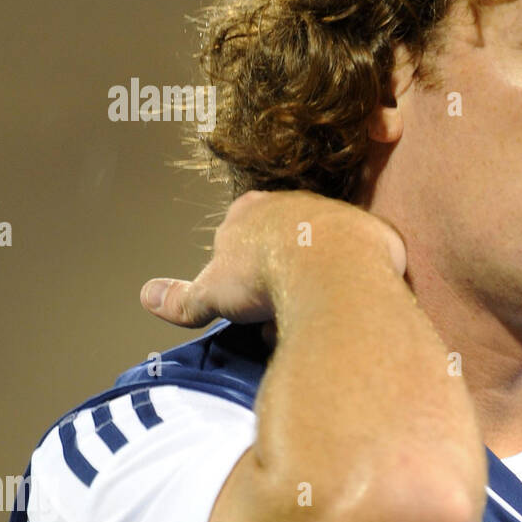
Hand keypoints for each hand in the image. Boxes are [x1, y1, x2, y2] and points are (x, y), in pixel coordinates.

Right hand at [140, 190, 407, 329]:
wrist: (331, 269)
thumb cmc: (267, 275)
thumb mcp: (211, 292)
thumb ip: (181, 297)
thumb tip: (147, 297)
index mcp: (252, 209)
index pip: (241, 235)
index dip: (243, 273)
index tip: (250, 300)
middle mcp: (296, 204)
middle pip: (284, 248)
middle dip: (282, 282)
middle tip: (283, 315)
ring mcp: (337, 216)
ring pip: (323, 257)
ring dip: (318, 286)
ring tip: (315, 317)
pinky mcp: (374, 234)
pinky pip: (360, 263)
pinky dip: (353, 285)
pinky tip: (349, 309)